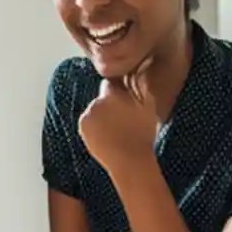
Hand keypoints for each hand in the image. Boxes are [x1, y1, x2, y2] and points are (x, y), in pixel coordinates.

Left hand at [78, 59, 157, 176]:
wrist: (129, 159)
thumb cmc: (143, 134)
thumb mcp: (148, 106)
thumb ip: (140, 87)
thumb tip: (140, 72)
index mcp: (114, 93)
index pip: (110, 83)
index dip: (117, 90)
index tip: (122, 97)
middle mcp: (98, 100)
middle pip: (102, 97)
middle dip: (109, 104)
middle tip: (121, 119)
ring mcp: (88, 114)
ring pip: (95, 110)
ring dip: (101, 115)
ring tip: (115, 130)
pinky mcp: (83, 126)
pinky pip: (88, 121)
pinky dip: (94, 126)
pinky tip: (106, 136)